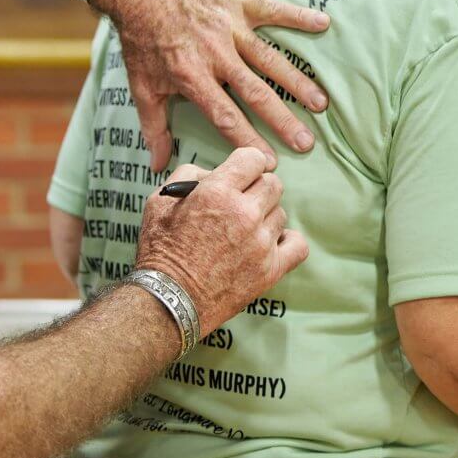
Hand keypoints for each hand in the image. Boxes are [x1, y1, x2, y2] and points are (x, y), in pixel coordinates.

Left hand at [90, 0, 329, 170]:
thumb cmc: (142, 40)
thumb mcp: (141, 85)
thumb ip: (154, 127)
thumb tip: (158, 166)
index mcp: (191, 75)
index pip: (225, 115)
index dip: (248, 139)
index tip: (270, 161)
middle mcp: (214, 53)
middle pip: (255, 91)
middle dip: (282, 119)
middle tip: (306, 142)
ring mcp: (228, 26)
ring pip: (269, 58)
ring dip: (297, 81)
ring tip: (321, 102)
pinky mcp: (236, 2)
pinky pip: (271, 9)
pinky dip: (297, 15)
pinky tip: (323, 23)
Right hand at [133, 148, 307, 332]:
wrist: (169, 299)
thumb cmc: (161, 250)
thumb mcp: (159, 201)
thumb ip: (189, 175)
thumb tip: (214, 172)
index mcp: (216, 192)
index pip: (253, 159)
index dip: (247, 164)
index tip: (242, 173)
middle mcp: (243, 213)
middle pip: (273, 183)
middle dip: (257, 188)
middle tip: (241, 202)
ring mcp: (260, 242)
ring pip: (281, 213)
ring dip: (265, 217)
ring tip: (244, 230)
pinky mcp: (270, 269)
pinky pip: (297, 244)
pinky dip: (287, 241)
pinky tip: (270, 242)